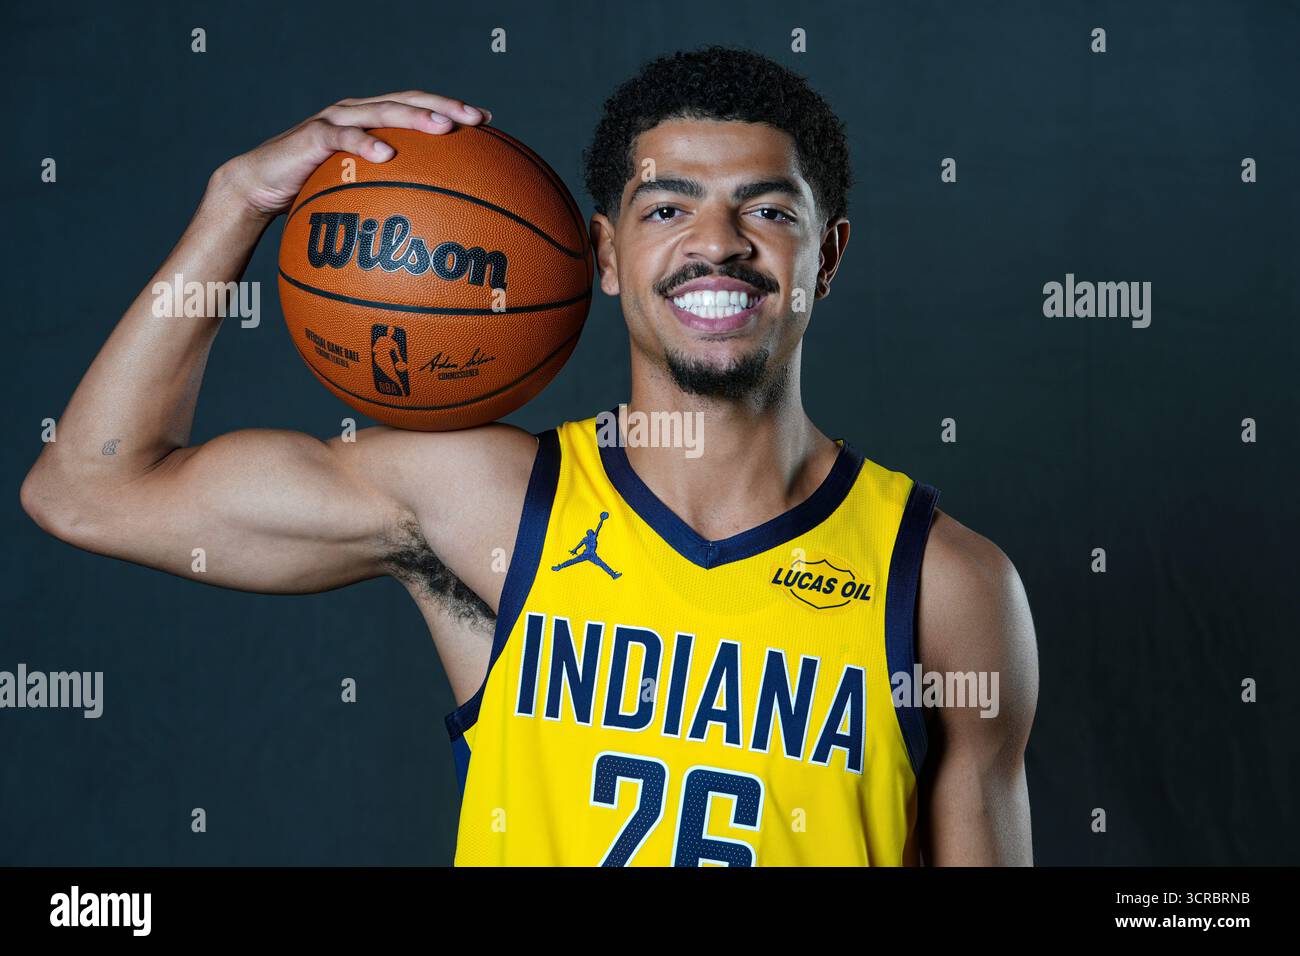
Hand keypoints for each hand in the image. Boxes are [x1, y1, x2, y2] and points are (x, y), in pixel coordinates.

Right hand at [211, 90, 491, 218]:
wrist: (260, 186)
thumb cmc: (313, 193)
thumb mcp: (358, 193)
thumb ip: (389, 195)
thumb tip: (432, 227)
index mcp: (373, 121)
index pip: (419, 106)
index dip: (452, 109)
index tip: (489, 122)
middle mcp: (358, 112)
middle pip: (408, 101)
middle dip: (445, 107)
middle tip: (477, 120)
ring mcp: (335, 120)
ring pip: (382, 111)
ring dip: (415, 118)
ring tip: (443, 128)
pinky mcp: (313, 136)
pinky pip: (343, 137)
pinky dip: (365, 143)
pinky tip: (388, 154)